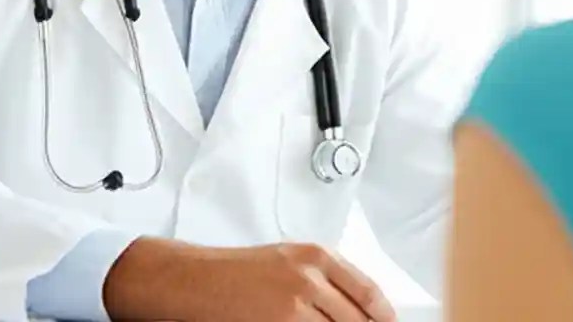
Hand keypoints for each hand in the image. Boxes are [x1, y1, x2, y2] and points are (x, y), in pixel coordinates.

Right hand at [103, 238, 396, 321]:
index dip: (383, 317)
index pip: (372, 295)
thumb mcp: (286, 262)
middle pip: (359, 321)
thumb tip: (359, 308)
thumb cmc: (232, 272)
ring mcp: (295, 307)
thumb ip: (325, 281)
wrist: (189, 280)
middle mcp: (310, 279)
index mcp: (317, 257)